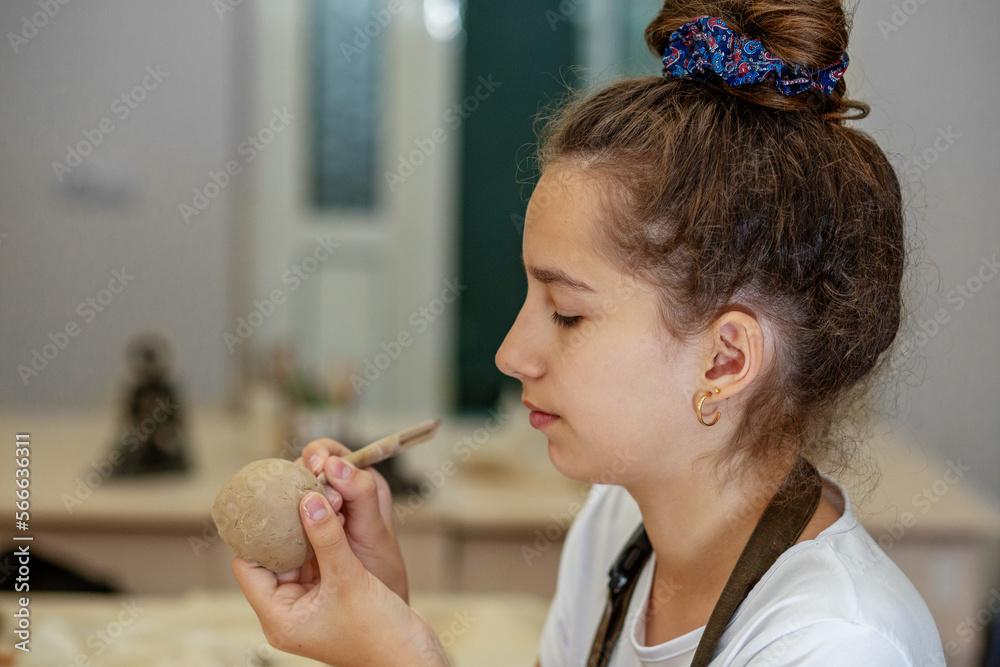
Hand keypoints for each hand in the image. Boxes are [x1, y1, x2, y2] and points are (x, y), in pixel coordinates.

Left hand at [233, 492, 447, 665]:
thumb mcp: (347, 579)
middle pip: (273, 557)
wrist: (411, 655)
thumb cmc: (378, 632)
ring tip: (316, 495)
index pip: (249, 567)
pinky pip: (320, 558)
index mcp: (280, 618)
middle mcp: (290, 610)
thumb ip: (326, 537)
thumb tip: (308, 500)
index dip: (256, 535)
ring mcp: (311, 602)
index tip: (266, 504)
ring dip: (307, 527)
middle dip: (286, 525)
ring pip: (299, 554)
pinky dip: (325, 537)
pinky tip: (334, 512)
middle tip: (296, 491)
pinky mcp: (331, 594)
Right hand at [295, 438, 408, 601]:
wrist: (374, 610)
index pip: (332, 452)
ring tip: (304, 519)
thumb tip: (336, 463)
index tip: (317, 466)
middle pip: (306, 469)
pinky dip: (281, 523)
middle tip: (307, 496)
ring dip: (292, 502)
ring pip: (292, 493)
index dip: (320, 453)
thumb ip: (361, 495)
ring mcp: (315, 514)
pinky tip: (282, 533)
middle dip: (302, 477)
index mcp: (360, 483)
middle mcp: (337, 494)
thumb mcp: (373, 530)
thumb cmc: (381, 570)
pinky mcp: (298, 535)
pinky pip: (285, 519)